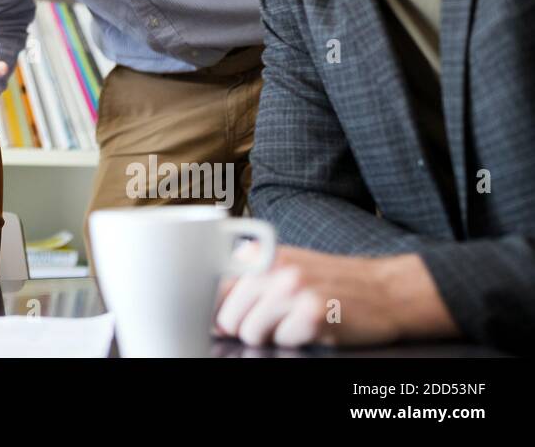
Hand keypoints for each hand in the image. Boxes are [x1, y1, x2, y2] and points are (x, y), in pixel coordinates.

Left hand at [214, 245, 456, 347]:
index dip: (218, 312)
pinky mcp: (312, 313)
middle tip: (277, 321)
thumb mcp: (283, 268)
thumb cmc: (330, 281)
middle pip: (227, 317)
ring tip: (295, 321)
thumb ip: (245, 283)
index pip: (212, 290)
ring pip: (250, 332)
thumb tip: (210, 316)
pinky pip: (282, 342)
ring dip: (271, 335)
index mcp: (257, 254)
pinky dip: (296, 341)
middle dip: (247, 327)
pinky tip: (314, 326)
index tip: (226, 320)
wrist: (385, 289)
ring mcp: (291, 289)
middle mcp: (271, 267)